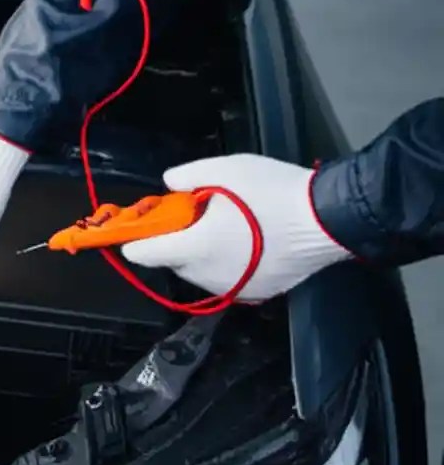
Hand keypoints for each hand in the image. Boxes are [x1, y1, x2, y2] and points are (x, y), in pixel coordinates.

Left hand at [120, 154, 352, 301]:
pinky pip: (228, 280)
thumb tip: (169, 184)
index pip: (144, 254)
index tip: (135, 229)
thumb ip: (187, 176)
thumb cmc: (273, 192)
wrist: (329, 220)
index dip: (135, 239)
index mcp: (193, 249)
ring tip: (227, 227)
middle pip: (174, 261)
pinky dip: (228, 265)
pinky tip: (246, 244)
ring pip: (200, 272)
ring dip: (202, 253)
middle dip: (177, 240)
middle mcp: (207, 276)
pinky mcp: (257, 295)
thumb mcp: (226, 169)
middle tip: (196, 215)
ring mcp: (233, 289)